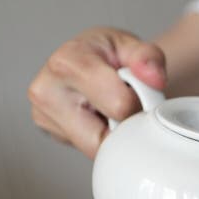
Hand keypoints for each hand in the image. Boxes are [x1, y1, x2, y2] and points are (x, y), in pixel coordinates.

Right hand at [28, 28, 166, 158]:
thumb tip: (154, 77)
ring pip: (98, 150)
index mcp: (67, 62)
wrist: (93, 61)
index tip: (139, 91)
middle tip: (126, 103)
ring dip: (114, 134)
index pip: (119, 104)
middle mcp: (46, 90)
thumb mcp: (132, 45)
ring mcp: (43, 116)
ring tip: (111, 109)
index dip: (139, 103)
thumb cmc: (108, 54)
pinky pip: (91, 152)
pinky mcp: (51, 135)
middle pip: (105, 135)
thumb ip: (148, 57)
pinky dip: (103, 139)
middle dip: (125, 124)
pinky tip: (100, 119)